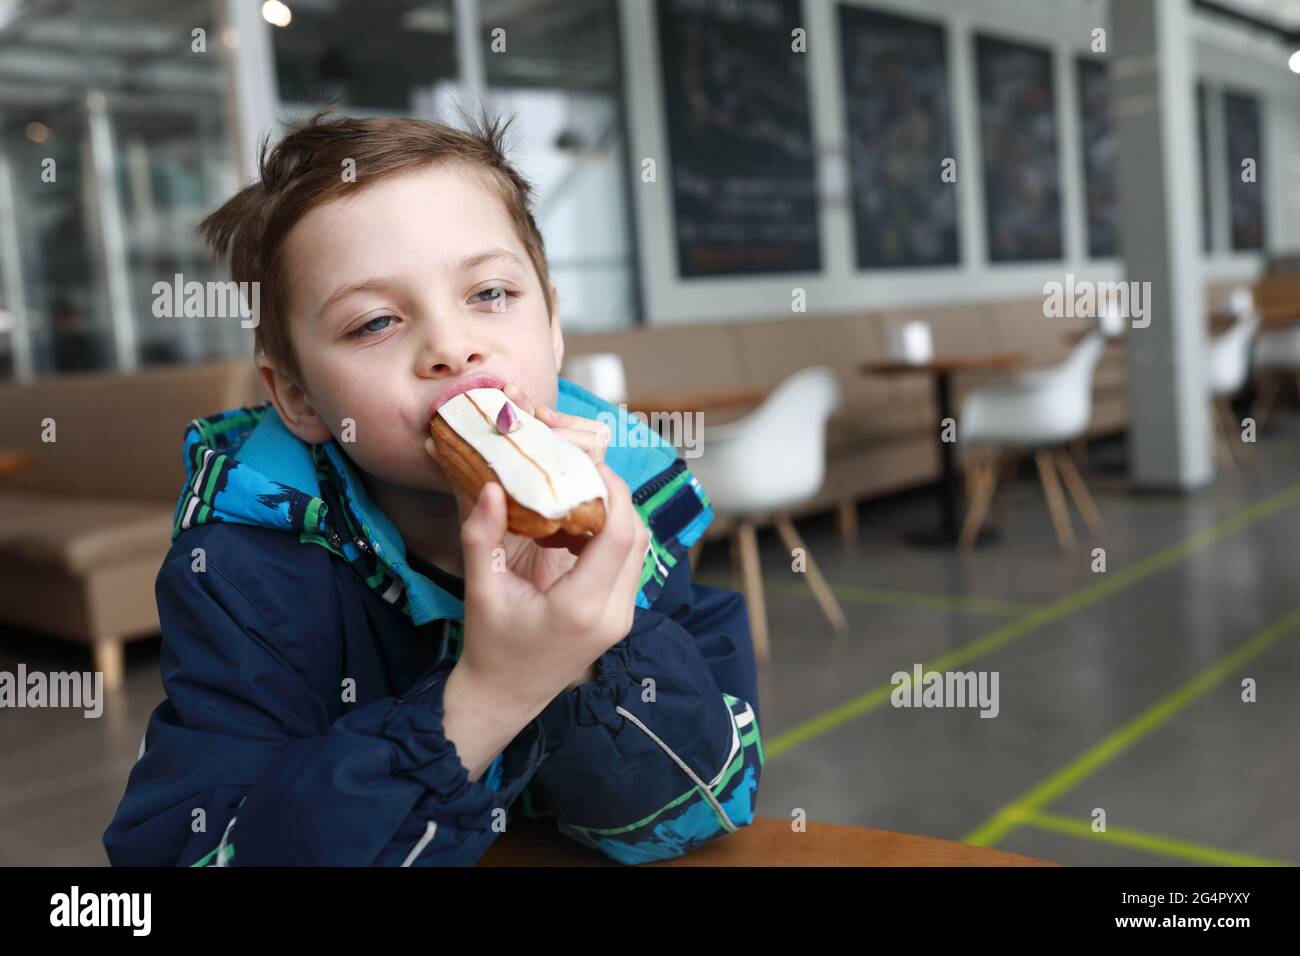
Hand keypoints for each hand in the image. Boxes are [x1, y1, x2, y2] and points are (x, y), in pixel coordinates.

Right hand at [453, 465, 649, 721]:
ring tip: (579, 494)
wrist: (505, 695)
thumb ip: (483, 537)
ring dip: (617, 515)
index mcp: (581, 607)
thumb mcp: (481, 590)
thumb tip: (491, 486)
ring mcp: (623, 617)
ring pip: (640, 549)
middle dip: (617, 496)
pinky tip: (577, 527)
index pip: (619, 536)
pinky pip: (630, 564)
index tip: (588, 464)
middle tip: (582, 471)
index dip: (612, 492)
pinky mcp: (622, 616)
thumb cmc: (490, 645)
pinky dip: (613, 536)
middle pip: (637, 537)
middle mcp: (613, 613)